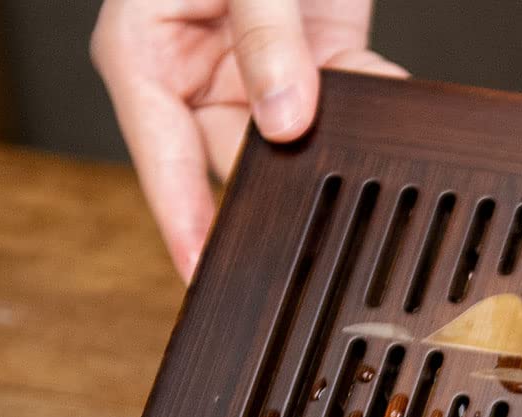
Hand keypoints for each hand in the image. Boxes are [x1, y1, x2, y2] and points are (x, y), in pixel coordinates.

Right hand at [92, 0, 403, 280]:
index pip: (161, 159)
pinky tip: (379, 82)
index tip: (205, 275)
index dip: (184, 224)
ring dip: (332, 137)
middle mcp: (192, 74)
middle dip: (280, 182)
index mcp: (143, 53)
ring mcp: (250, 74)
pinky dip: (366, 94)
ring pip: (294, 143)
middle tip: (312, 211)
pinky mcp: (304, 64)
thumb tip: (284, 120)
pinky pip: (339, 101)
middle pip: (234, 164)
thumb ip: (262, 37)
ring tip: (348, 124)